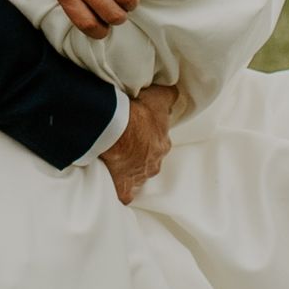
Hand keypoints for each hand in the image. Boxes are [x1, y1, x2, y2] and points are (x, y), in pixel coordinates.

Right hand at [97, 82, 178, 206]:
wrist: (116, 130)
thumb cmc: (138, 113)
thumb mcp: (158, 97)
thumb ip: (169, 96)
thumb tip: (176, 94)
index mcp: (162, 144)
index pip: (159, 142)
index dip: (149, 136)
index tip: (139, 130)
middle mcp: (154, 163)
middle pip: (149, 160)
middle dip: (140, 155)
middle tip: (126, 144)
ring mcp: (139, 177)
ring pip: (138, 176)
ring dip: (129, 169)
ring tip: (116, 160)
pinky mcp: (124, 187)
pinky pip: (124, 194)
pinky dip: (119, 190)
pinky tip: (112, 184)